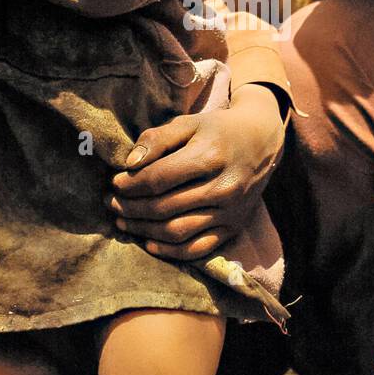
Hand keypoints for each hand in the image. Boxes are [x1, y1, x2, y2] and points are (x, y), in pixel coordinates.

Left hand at [108, 85, 283, 260]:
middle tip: (111, 204)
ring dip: (143, 230)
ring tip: (123, 222)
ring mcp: (230, 211)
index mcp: (210, 156)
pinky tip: (149, 243)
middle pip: (164, 207)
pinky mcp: (234, 227)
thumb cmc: (218, 129)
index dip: (130, 184)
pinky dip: (170, 251)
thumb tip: (129, 164)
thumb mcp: (189, 123)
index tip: (114, 183)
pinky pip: (198, 249)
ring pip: (177, 231)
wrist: (262, 141)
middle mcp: (223, 187)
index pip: (159, 178)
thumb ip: (157, 139)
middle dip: (131, 208)